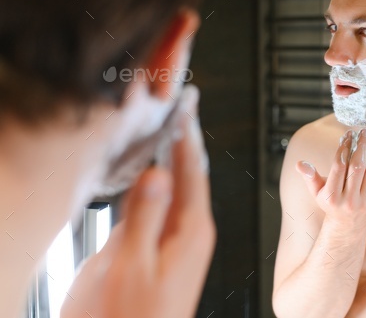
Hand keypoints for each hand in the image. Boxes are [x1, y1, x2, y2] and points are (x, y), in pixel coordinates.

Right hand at [61, 92, 214, 317]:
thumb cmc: (133, 317)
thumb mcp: (132, 265)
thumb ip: (145, 216)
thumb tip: (157, 173)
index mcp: (192, 230)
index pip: (192, 170)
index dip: (186, 136)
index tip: (186, 108)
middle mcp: (194, 233)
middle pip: (191, 176)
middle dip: (184, 143)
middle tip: (181, 112)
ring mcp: (184, 243)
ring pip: (181, 191)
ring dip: (175, 162)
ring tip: (170, 134)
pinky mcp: (172, 252)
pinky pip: (170, 208)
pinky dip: (163, 186)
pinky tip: (154, 180)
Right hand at [296, 129, 365, 230]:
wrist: (347, 226)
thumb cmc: (330, 203)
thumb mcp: (316, 191)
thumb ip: (310, 176)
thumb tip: (299, 163)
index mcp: (331, 196)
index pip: (339, 166)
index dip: (344, 148)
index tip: (348, 135)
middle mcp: (348, 201)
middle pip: (357, 167)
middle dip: (361, 146)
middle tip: (364, 132)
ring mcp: (364, 202)